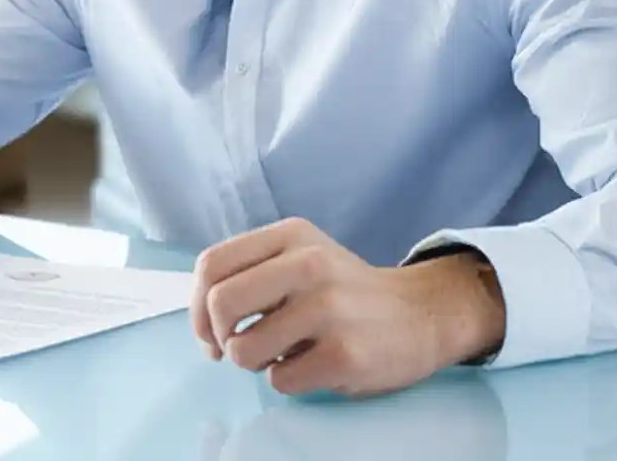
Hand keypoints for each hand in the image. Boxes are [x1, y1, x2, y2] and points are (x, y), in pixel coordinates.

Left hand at [191, 217, 505, 396]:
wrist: (420, 315)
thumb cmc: (342, 292)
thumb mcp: (299, 256)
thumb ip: (249, 273)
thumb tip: (201, 323)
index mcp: (290, 236)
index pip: (210, 265)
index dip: (195, 304)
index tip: (211, 328)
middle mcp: (309, 264)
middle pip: (219, 303)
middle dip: (218, 335)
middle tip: (236, 345)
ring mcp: (329, 309)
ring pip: (244, 349)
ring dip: (253, 362)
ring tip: (281, 353)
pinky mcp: (344, 353)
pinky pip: (280, 380)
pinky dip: (287, 380)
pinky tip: (312, 365)